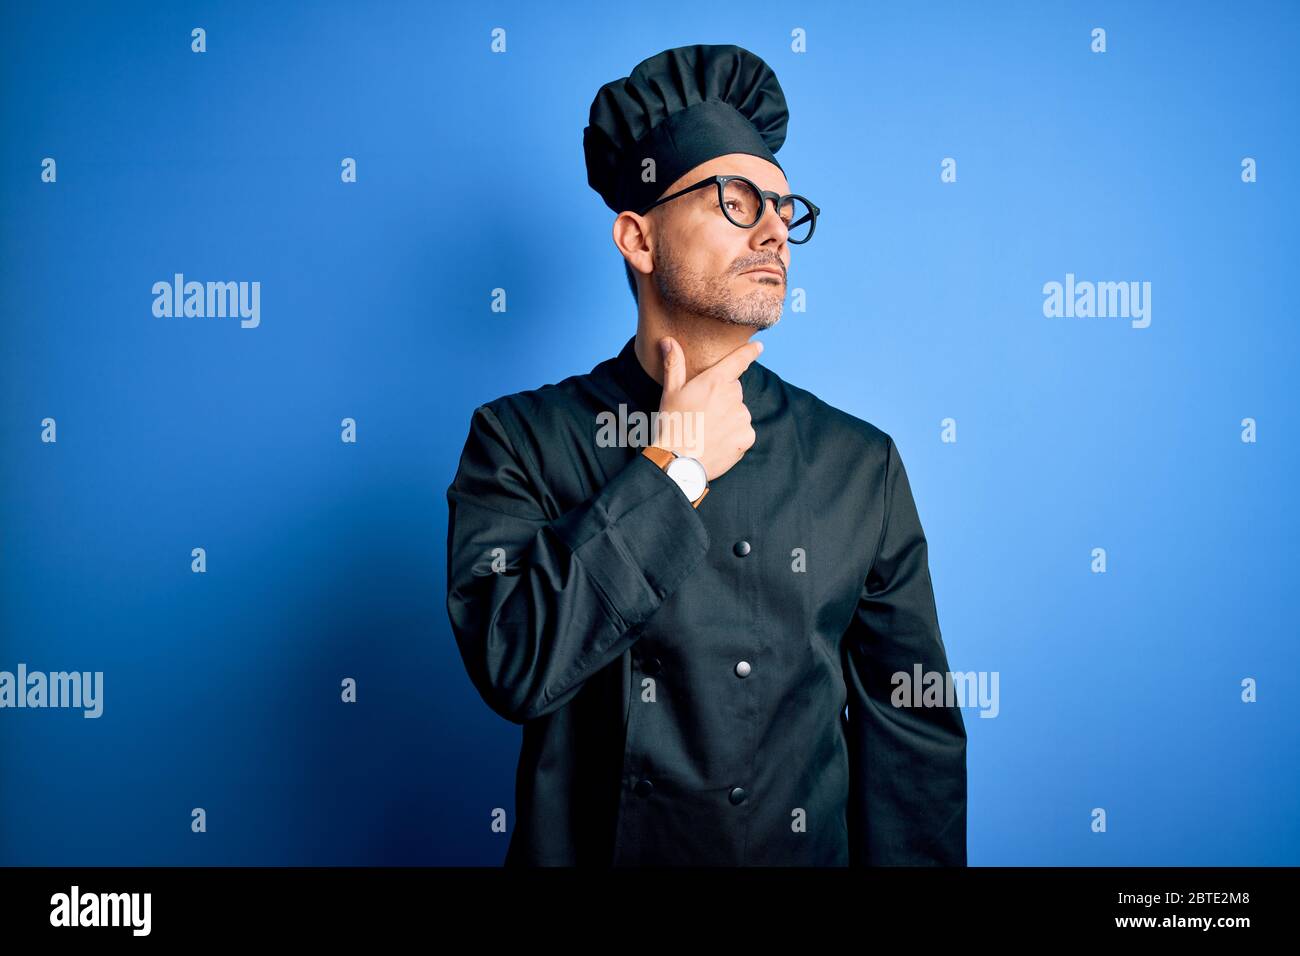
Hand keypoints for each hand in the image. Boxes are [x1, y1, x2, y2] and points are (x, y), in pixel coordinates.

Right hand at [653, 336, 760, 481]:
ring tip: (707, 430)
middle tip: (702, 413)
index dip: (749, 352)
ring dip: (728, 418)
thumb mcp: (670, 392)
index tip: (759, 346)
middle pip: (733, 391)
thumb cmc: (673, 424)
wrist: (679, 461)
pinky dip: (734, 436)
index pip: (739, 360)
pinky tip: (717, 442)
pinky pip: (744, 431)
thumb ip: (674, 364)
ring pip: (738, 412)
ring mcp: (742, 417)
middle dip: (722, 398)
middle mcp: (734, 396)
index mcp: (715, 381)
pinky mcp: (748, 436)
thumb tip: (667, 340)